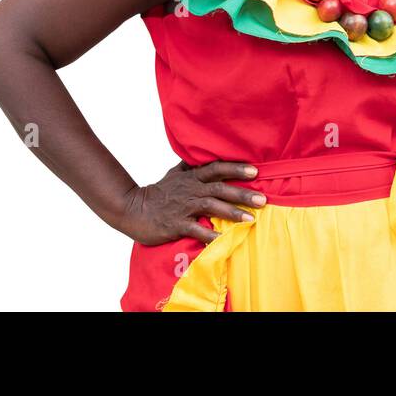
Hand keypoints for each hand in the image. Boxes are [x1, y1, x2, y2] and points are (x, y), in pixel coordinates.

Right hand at [118, 159, 266, 245]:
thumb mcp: (174, 174)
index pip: (216, 168)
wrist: (133, 210)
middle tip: (263, 199)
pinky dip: (210, 235)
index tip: (255, 171)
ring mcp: (183, 207)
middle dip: (242, 193)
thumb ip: (190, 165)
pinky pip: (195, 229)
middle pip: (219, 188)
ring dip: (232, 212)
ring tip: (250, 219)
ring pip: (211, 207)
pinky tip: (224, 240)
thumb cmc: (157, 193)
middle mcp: (190, 190)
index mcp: (191, 177)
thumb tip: (202, 155)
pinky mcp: (176, 224)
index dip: (236, 168)